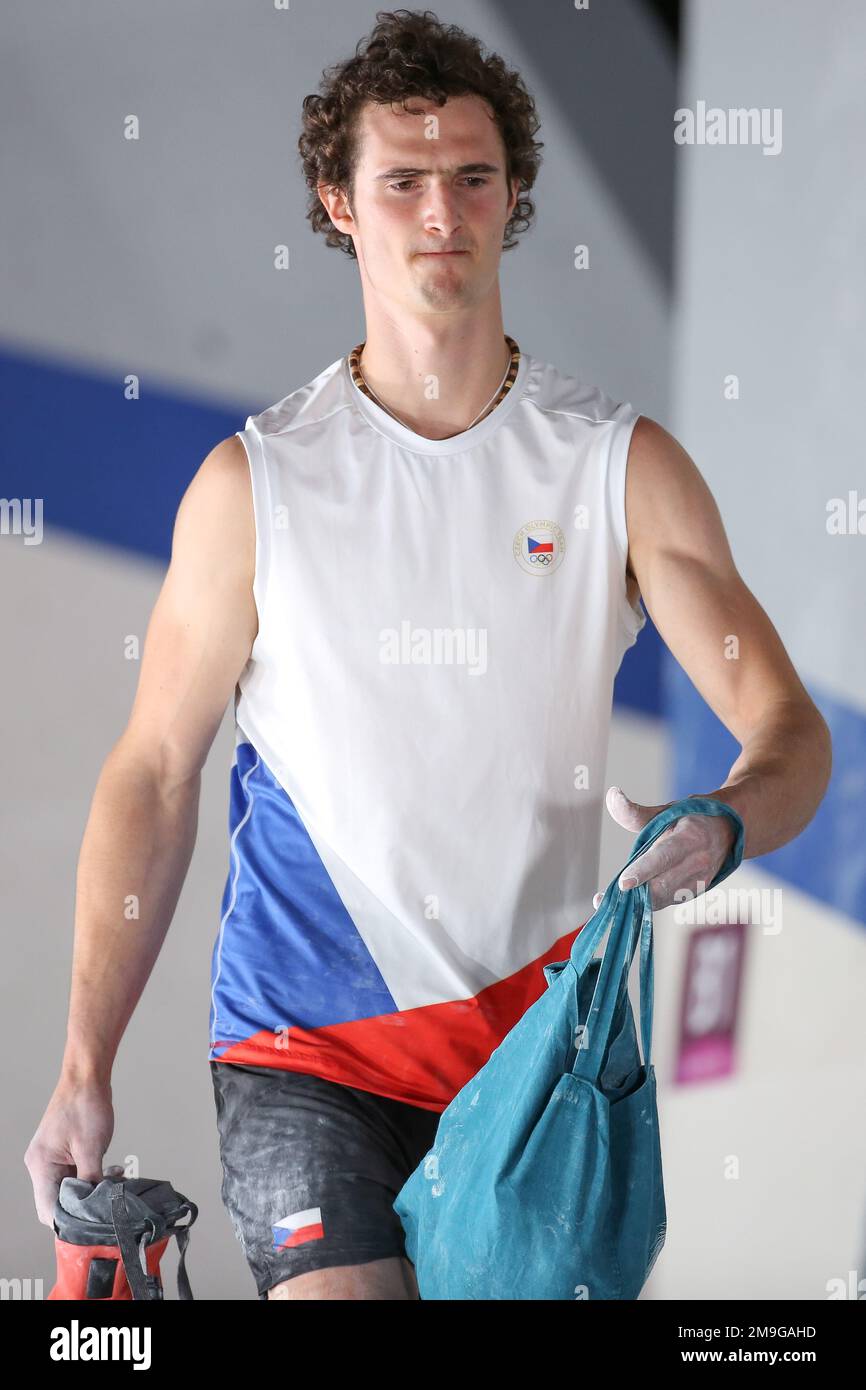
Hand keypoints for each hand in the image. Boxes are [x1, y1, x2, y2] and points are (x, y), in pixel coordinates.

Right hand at [24, 1076, 115, 1225]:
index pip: (48, 1209)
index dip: (69, 1221)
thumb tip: (96, 1206)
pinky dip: (92, 1177)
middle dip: (83, 1205)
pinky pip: (75, 1174)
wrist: (87, 1077)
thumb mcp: (91, 1148)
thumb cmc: (86, 1105)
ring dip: (91, 1190)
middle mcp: (41, 1164)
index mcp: (41, 1166)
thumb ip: (91, 1181)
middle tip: (108, 1204)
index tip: (92, 1225)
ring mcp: (51, 1158)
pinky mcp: (62, 1152)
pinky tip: (113, 1172)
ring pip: (69, 1188)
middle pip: (58, 1201)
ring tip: (115, 1184)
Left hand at [591, 786, 735, 912]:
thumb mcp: (666, 811)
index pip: (664, 857)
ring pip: (663, 899)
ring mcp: (698, 882)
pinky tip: (627, 900)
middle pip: (663, 887)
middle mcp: (698, 864)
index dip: (643, 871)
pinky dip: (646, 902)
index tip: (622, 883)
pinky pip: (666, 902)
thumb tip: (612, 795)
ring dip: (636, 903)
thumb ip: (636, 812)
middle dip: (633, 896)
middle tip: (603, 900)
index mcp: (690, 838)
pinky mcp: (694, 894)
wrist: (730, 831)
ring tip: (607, 904)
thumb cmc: (692, 818)